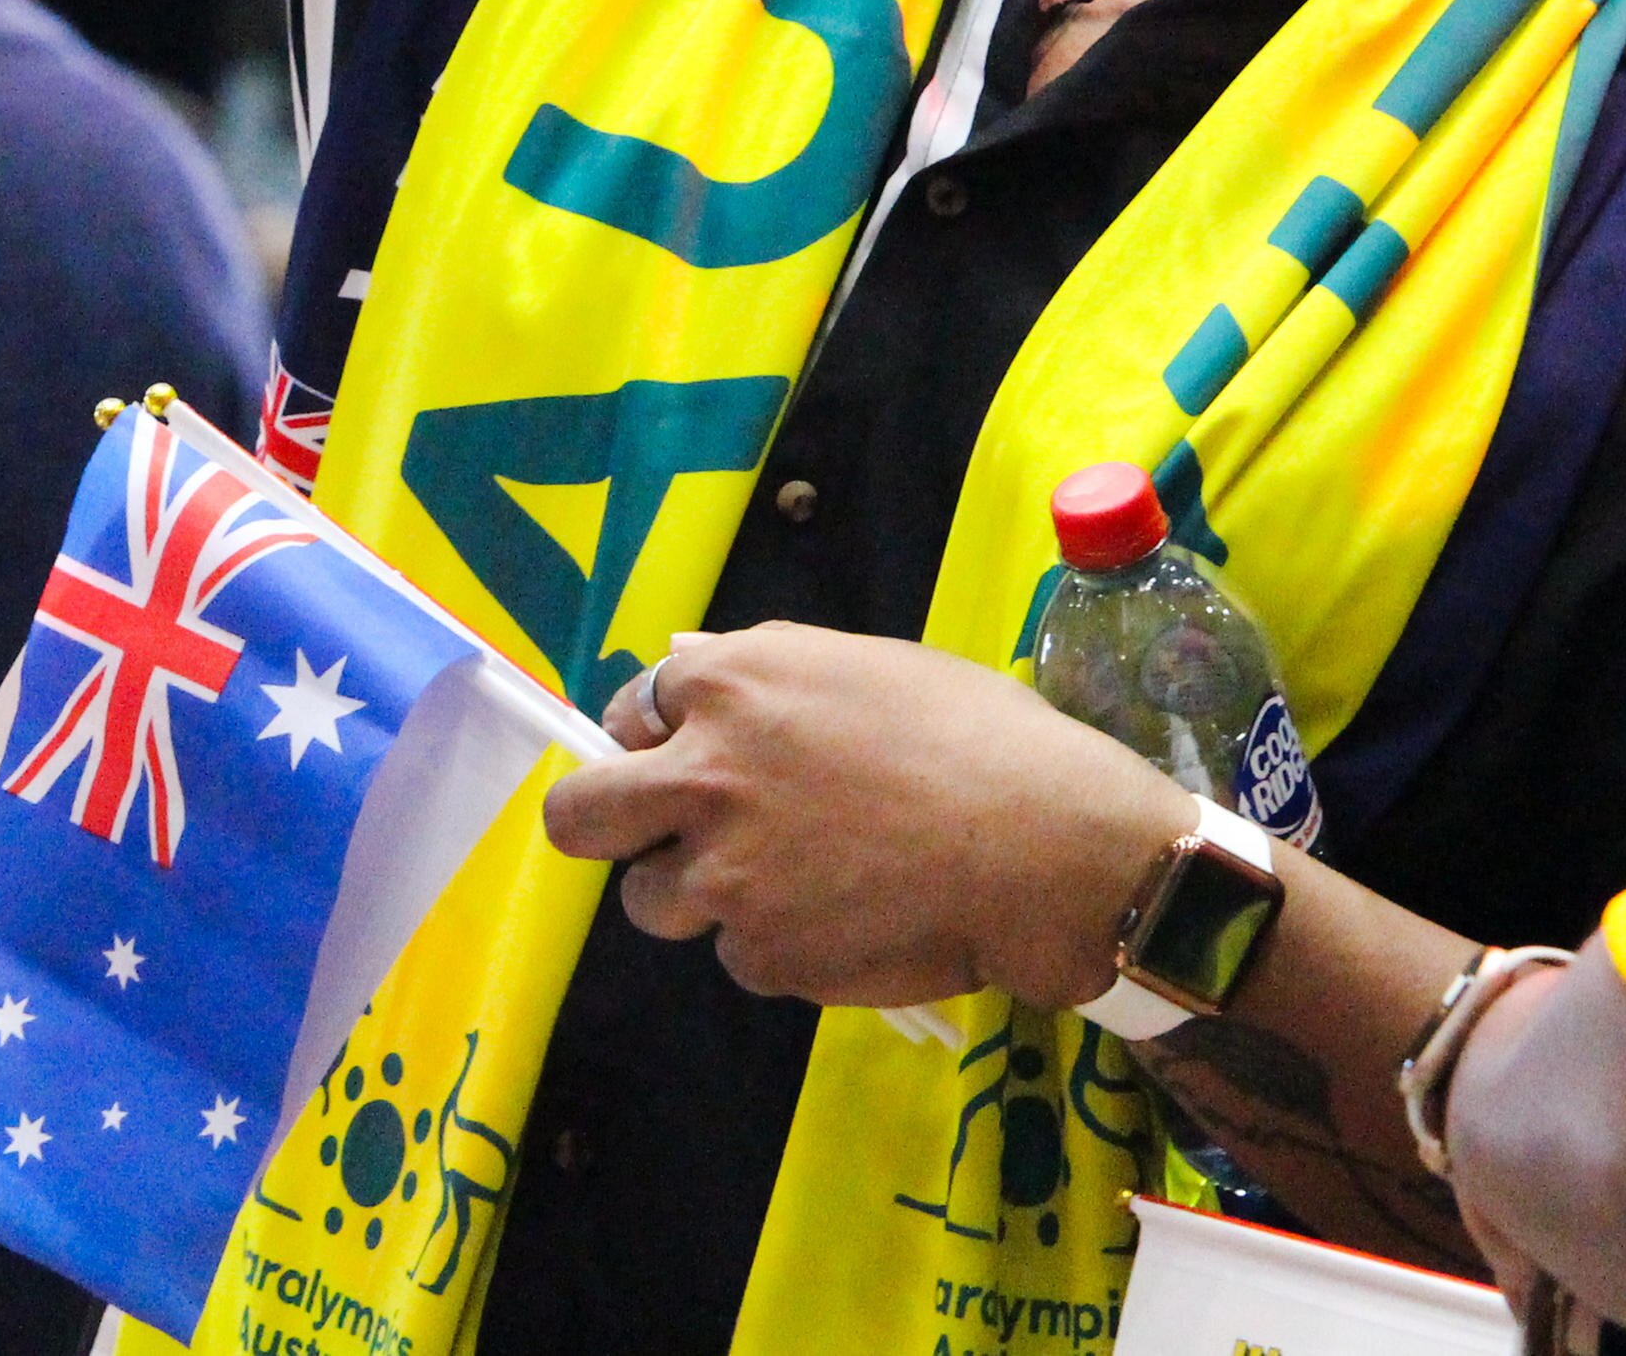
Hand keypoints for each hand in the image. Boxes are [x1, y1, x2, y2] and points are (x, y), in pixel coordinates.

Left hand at [539, 626, 1189, 1013]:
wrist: (1043, 845)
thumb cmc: (979, 736)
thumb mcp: (867, 668)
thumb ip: (773, 683)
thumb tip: (717, 691)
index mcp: (730, 685)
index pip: (631, 711)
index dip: (658, 739)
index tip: (685, 757)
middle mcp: (703, 775)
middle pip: (583, 816)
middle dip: (606, 825)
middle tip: (655, 837)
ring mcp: (723, 875)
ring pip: (655, 902)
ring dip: (702, 897)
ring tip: (790, 886)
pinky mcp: (760, 955)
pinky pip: (741, 957)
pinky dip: (781, 945)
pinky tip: (849, 922)